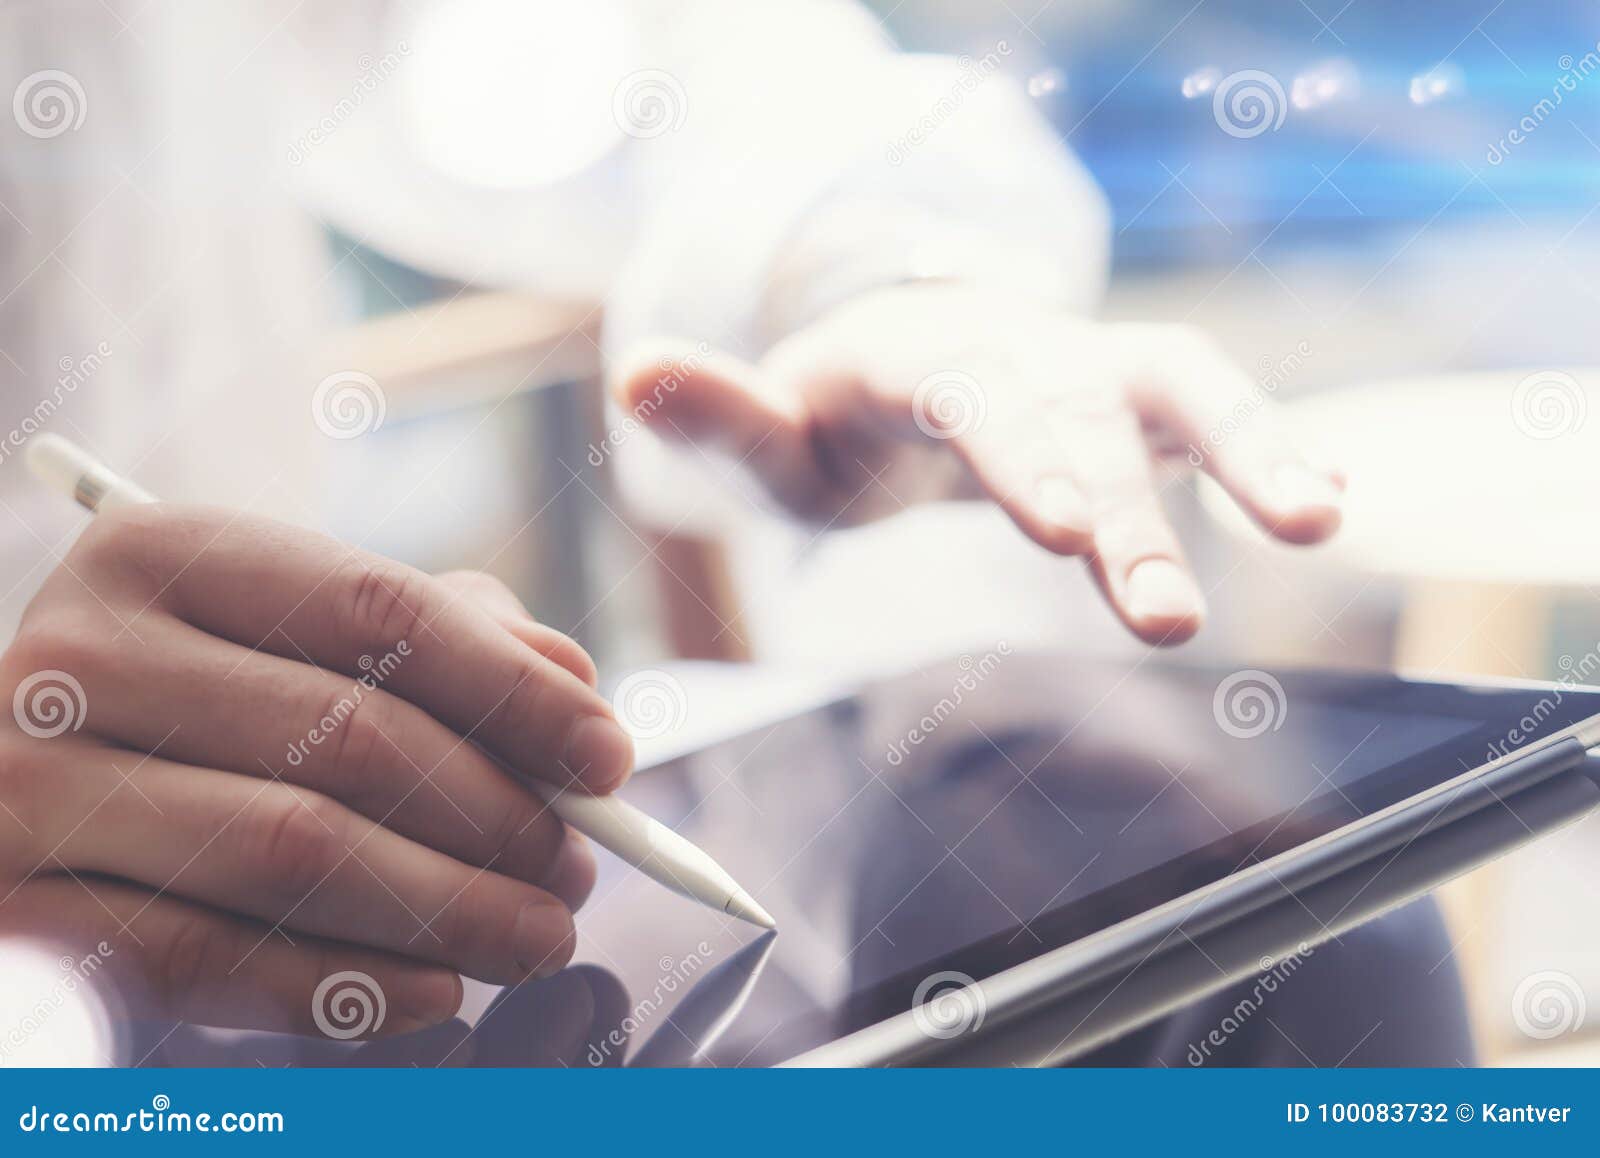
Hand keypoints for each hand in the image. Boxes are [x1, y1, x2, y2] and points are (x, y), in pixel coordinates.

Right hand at [0, 506, 632, 1038]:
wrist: (16, 775)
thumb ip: (440, 635)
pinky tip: (432, 988)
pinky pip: (208, 957)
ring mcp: (29, 783)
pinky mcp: (14, 908)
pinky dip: (342, 982)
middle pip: (348, 737)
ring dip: (449, 905)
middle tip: (575, 866)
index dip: (516, 691)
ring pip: (294, 850)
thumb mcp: (298, 630)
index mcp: (165, 550)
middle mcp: (82, 653)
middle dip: (498, 814)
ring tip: (537, 932)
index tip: (609, 758)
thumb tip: (571, 678)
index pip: (379, 611)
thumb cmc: (194, 695)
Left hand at [613, 282, 1343, 644]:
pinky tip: (1327, 501)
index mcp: (918, 359)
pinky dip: (1270, 446)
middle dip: (1126, 509)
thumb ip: (721, 416)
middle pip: (1079, 417)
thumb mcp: (771, 428)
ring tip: (1317, 520)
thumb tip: (635, 377)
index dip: (1019, 459)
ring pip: (1178, 388)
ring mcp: (1088, 365)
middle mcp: (1018, 350)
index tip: (1061, 530)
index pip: (971, 402)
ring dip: (1248, 449)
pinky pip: (1210, 410)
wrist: (909, 356)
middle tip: (1166, 614)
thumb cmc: (834, 417)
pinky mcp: (1137, 392)